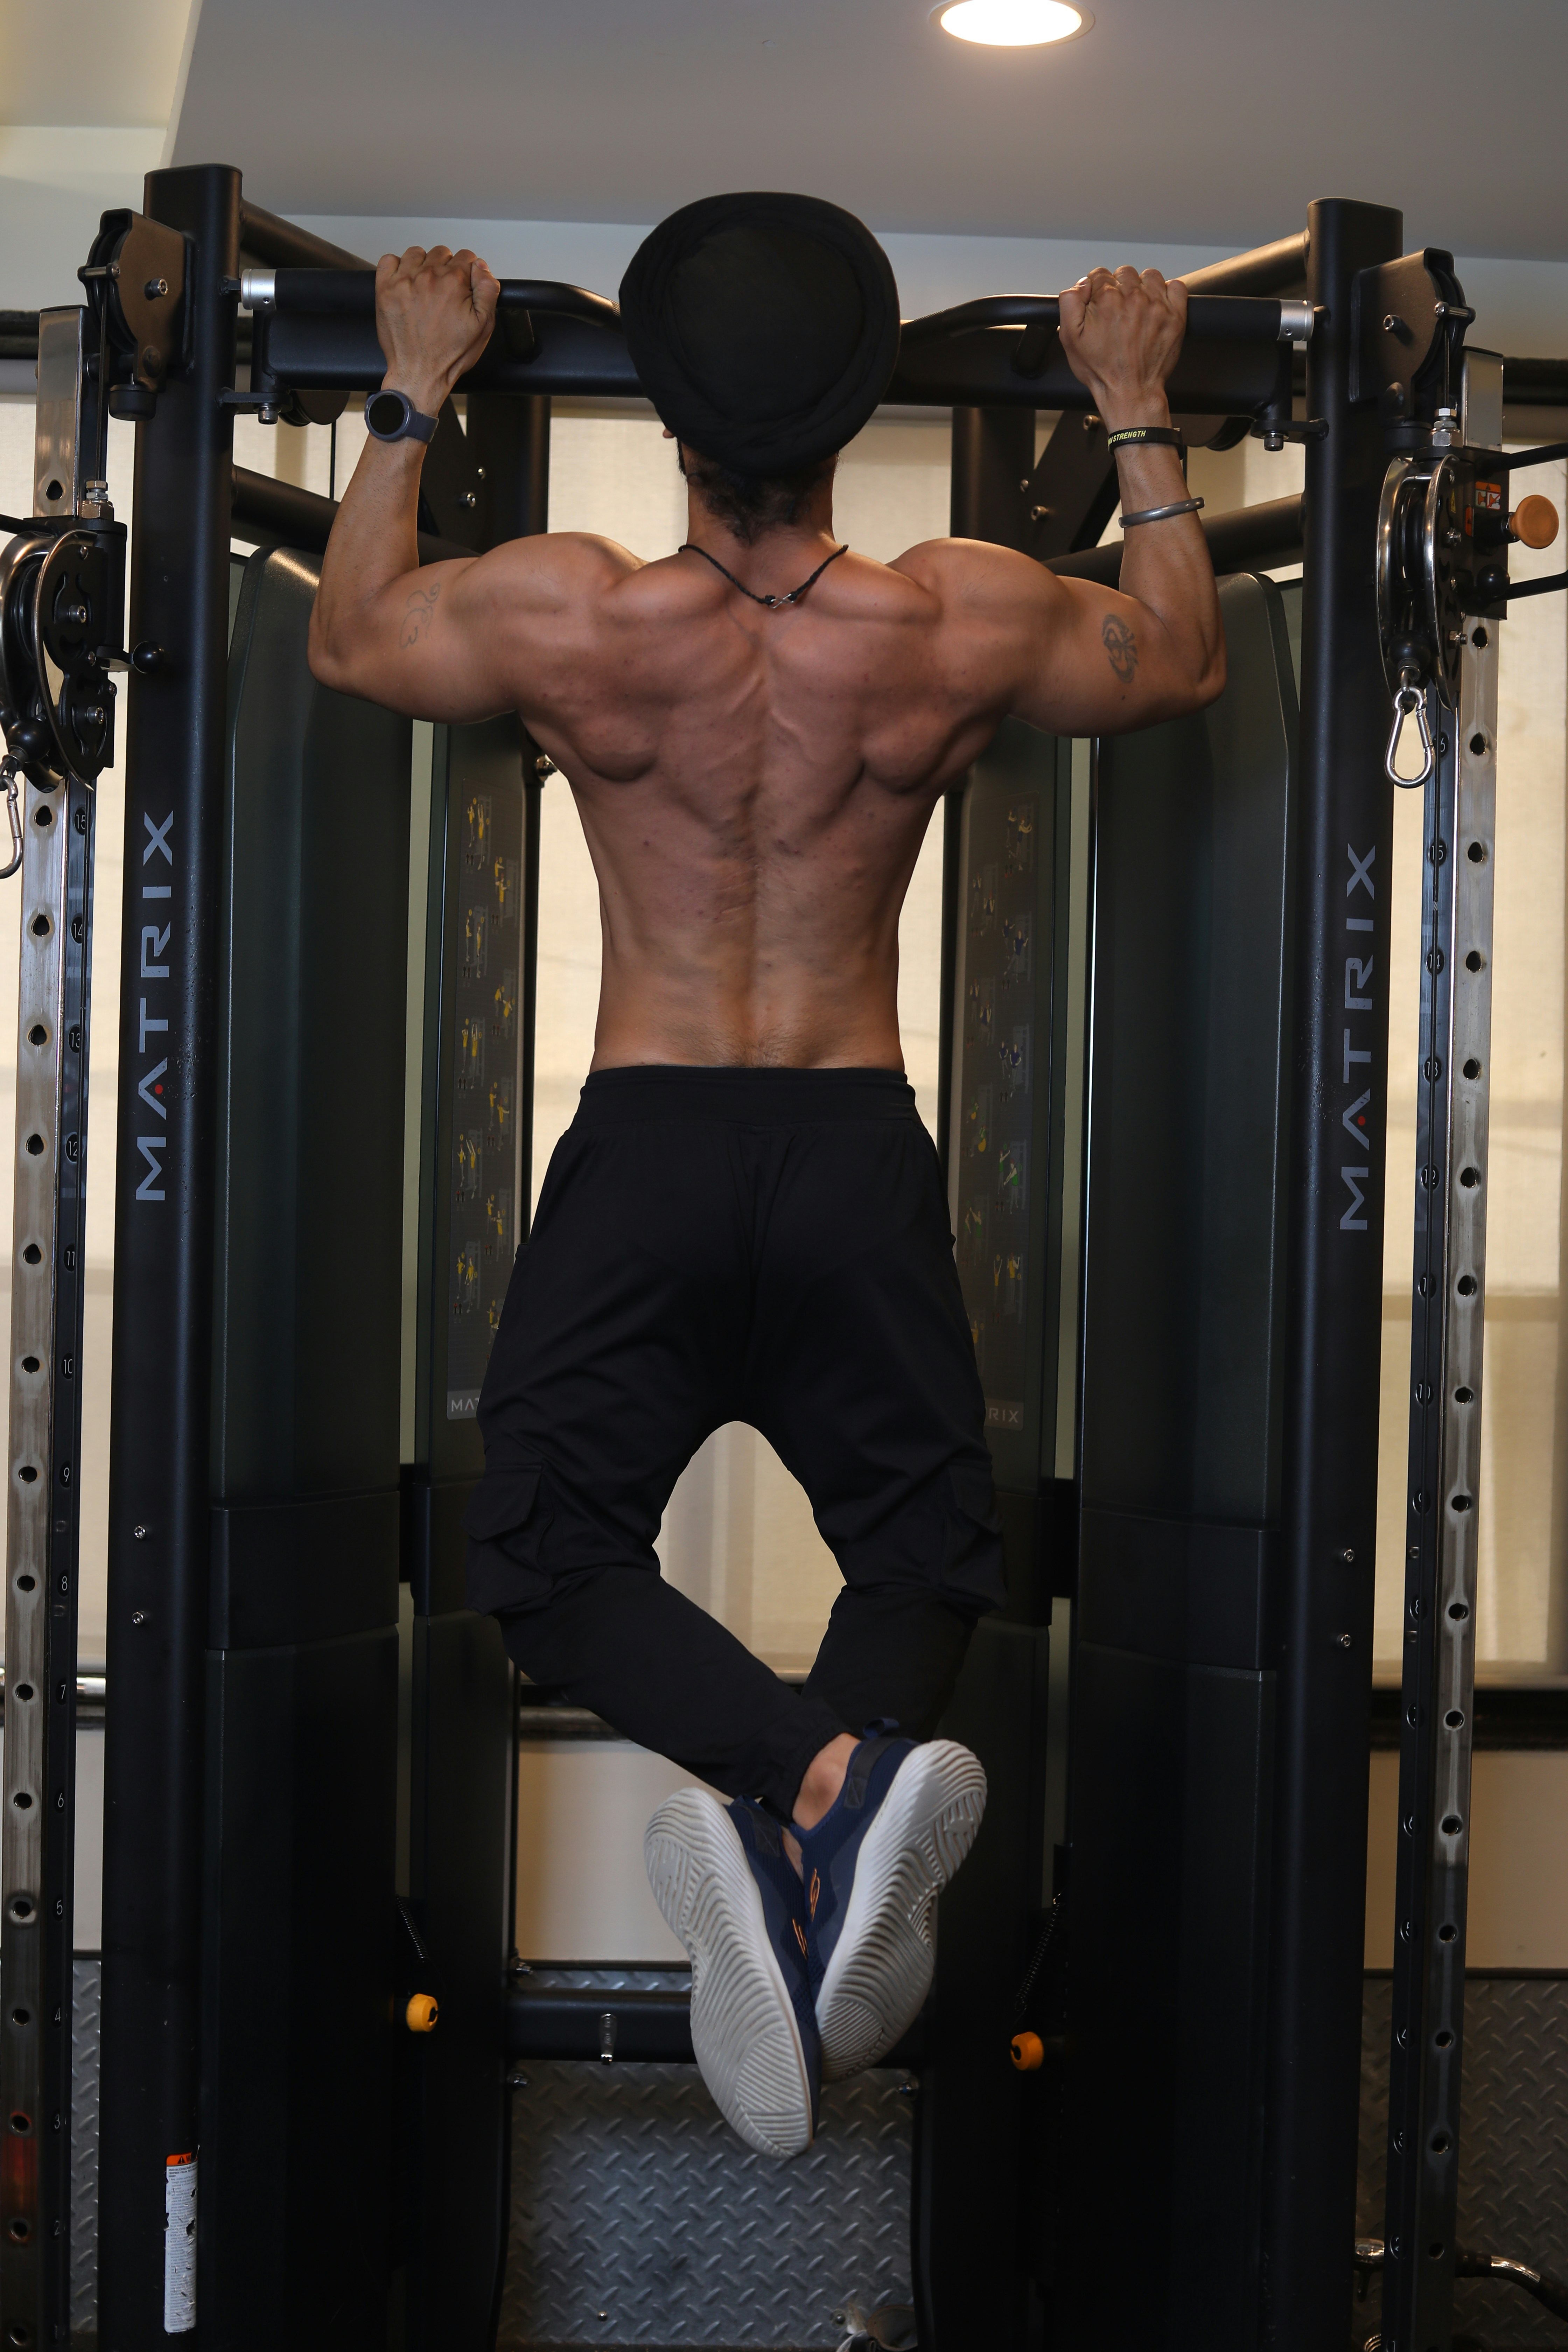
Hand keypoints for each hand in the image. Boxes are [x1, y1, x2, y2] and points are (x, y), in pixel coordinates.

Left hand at [375, 245, 498, 417]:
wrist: (419, 373)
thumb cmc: (449, 355)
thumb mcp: (483, 326)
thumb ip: (488, 290)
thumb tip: (481, 266)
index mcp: (453, 282)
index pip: (467, 257)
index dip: (469, 272)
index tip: (464, 287)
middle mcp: (428, 276)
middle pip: (442, 253)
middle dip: (447, 268)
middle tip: (445, 293)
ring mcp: (404, 281)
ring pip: (417, 253)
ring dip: (424, 265)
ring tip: (425, 288)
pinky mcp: (385, 289)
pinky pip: (389, 260)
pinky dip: (397, 266)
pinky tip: (405, 282)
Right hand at [1058, 266, 1186, 430]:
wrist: (1130, 392)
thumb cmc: (1102, 370)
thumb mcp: (1070, 338)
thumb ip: (1069, 302)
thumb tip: (1082, 283)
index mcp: (1107, 299)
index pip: (1099, 274)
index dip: (1096, 290)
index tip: (1099, 305)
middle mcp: (1133, 297)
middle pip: (1123, 274)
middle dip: (1118, 288)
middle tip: (1118, 313)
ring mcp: (1157, 305)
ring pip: (1149, 276)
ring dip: (1142, 287)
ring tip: (1137, 309)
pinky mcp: (1175, 315)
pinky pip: (1175, 286)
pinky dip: (1167, 292)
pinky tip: (1157, 307)